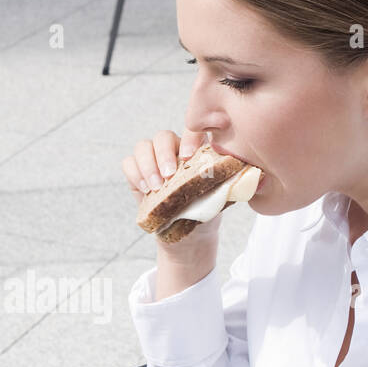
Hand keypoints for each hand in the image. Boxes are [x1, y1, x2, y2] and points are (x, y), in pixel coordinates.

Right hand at [122, 129, 221, 248]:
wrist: (189, 235)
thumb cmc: (206, 212)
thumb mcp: (219, 198)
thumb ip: (224, 184)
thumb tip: (239, 176)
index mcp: (195, 150)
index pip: (190, 131)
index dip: (188, 138)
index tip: (188, 157)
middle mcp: (173, 151)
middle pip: (163, 136)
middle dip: (164, 154)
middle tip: (169, 176)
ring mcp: (153, 161)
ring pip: (143, 146)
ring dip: (148, 165)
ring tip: (156, 187)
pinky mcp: (137, 174)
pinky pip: (129, 163)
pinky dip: (134, 173)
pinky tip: (145, 189)